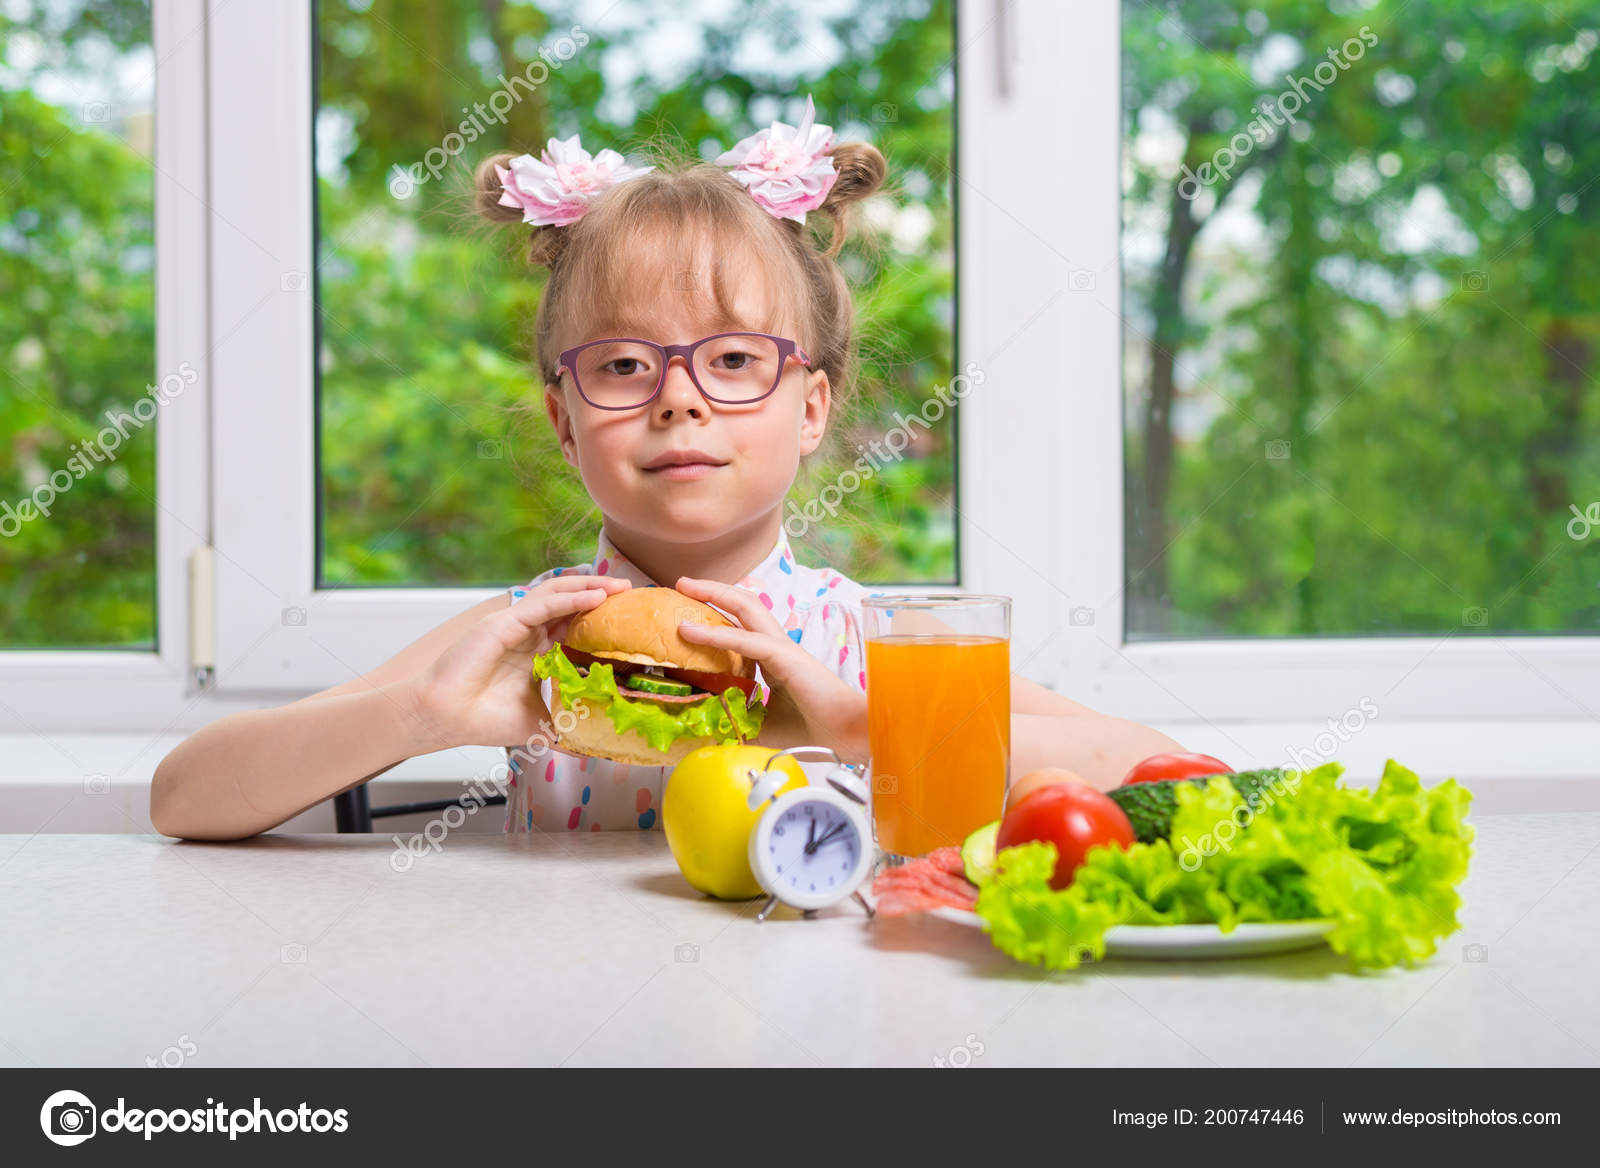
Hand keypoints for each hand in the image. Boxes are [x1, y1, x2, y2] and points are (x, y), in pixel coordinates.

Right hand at [410, 575, 631, 749]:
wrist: (446, 719)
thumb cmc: (484, 719)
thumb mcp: (540, 725)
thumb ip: (566, 727)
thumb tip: (598, 747)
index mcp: (538, 652)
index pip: (576, 626)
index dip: (604, 619)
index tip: (633, 620)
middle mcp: (529, 634)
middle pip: (572, 605)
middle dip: (604, 596)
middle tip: (635, 594)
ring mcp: (516, 625)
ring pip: (560, 596)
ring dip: (592, 588)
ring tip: (621, 586)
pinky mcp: (503, 623)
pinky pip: (543, 606)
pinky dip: (570, 599)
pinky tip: (595, 596)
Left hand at [674, 575, 868, 763]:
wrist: (848, 736)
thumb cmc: (813, 731)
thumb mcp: (762, 726)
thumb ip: (738, 722)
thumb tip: (706, 730)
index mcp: (774, 658)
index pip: (742, 625)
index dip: (716, 614)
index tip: (688, 610)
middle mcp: (777, 646)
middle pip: (743, 604)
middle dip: (712, 590)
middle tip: (682, 584)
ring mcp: (783, 648)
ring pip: (746, 609)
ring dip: (714, 594)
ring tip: (685, 586)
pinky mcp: (786, 658)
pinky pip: (746, 640)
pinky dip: (716, 634)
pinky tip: (690, 631)